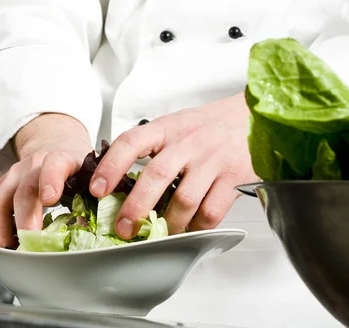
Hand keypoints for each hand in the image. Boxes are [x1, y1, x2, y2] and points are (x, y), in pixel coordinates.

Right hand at [0, 113, 92, 247]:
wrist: (56, 145)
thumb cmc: (76, 169)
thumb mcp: (90, 175)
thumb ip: (97, 197)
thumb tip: (110, 230)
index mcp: (62, 160)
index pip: (55, 164)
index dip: (51, 180)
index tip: (51, 198)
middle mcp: (35, 165)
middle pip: (25, 189)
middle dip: (25, 216)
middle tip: (29, 237)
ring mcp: (16, 176)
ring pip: (0, 199)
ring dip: (1, 226)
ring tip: (8, 247)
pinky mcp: (3, 187)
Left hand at [88, 92, 257, 238]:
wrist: (252, 116)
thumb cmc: (207, 125)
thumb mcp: (174, 125)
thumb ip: (150, 147)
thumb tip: (117, 181)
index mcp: (167, 128)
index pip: (132, 142)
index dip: (111, 166)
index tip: (97, 189)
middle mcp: (188, 142)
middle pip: (156, 176)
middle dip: (136, 207)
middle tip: (124, 228)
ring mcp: (212, 160)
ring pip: (184, 199)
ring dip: (168, 223)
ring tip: (159, 234)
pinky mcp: (234, 178)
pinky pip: (212, 211)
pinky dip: (197, 227)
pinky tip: (189, 229)